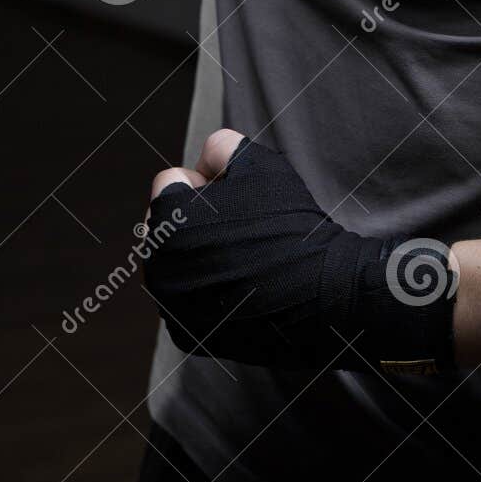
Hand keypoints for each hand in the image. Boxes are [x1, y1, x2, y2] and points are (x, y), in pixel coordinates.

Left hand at [142, 129, 458, 376]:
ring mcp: (171, 306)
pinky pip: (189, 299)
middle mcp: (157, 266)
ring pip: (177, 263)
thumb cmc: (289, 226)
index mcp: (165, 220)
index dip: (205, 180)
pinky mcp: (189, 334)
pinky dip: (208, 291)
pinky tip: (242, 286)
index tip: (235, 195)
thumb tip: (207, 162)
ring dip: (199, 255)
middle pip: (167, 225)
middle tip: (240, 225)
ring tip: (243, 256)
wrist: (324, 294)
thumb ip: (222, 147)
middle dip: (193, 218)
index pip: (170, 183)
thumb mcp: (258, 163)